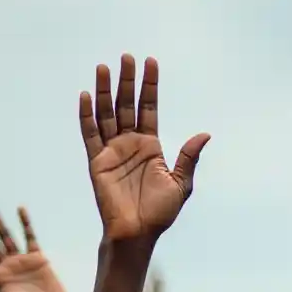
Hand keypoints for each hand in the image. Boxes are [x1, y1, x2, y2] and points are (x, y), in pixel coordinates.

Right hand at [80, 54, 209, 241]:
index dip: (150, 86)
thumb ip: (188, 158)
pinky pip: (90, 134)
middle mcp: (130, 144)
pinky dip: (87, 115)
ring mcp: (112, 151)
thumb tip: (204, 134)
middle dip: (127, 81)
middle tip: (127, 57)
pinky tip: (87, 95)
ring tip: (105, 67)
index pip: (149, 108)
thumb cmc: (159, 214)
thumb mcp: (181, 184)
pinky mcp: (97, 162)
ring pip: (107, 114)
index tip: (151, 62)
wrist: (137, 234)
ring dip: (105, 91)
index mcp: (150, 146)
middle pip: (126, 105)